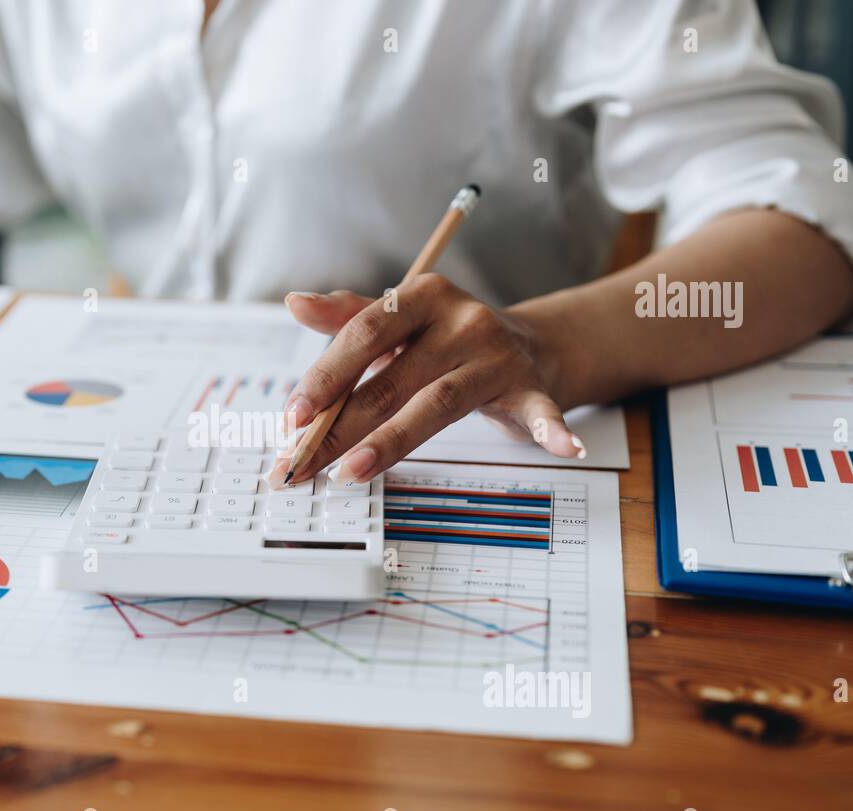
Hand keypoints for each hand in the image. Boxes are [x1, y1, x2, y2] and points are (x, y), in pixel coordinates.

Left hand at [270, 275, 586, 485]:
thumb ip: (349, 317)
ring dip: (392, 441)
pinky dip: (550, 429)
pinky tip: (561, 448)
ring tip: (351, 472)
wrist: (532, 343)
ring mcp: (497, 356)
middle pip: (392, 379)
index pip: (363, 334)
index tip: (291, 416)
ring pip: (438, 403)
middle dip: (340, 427)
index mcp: (422, 296)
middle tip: (303, 463)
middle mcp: (461, 321)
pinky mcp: (531, 389)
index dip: (325, 376)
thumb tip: (295, 302)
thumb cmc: (448, 337)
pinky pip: (540, 412)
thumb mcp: (401, 319)